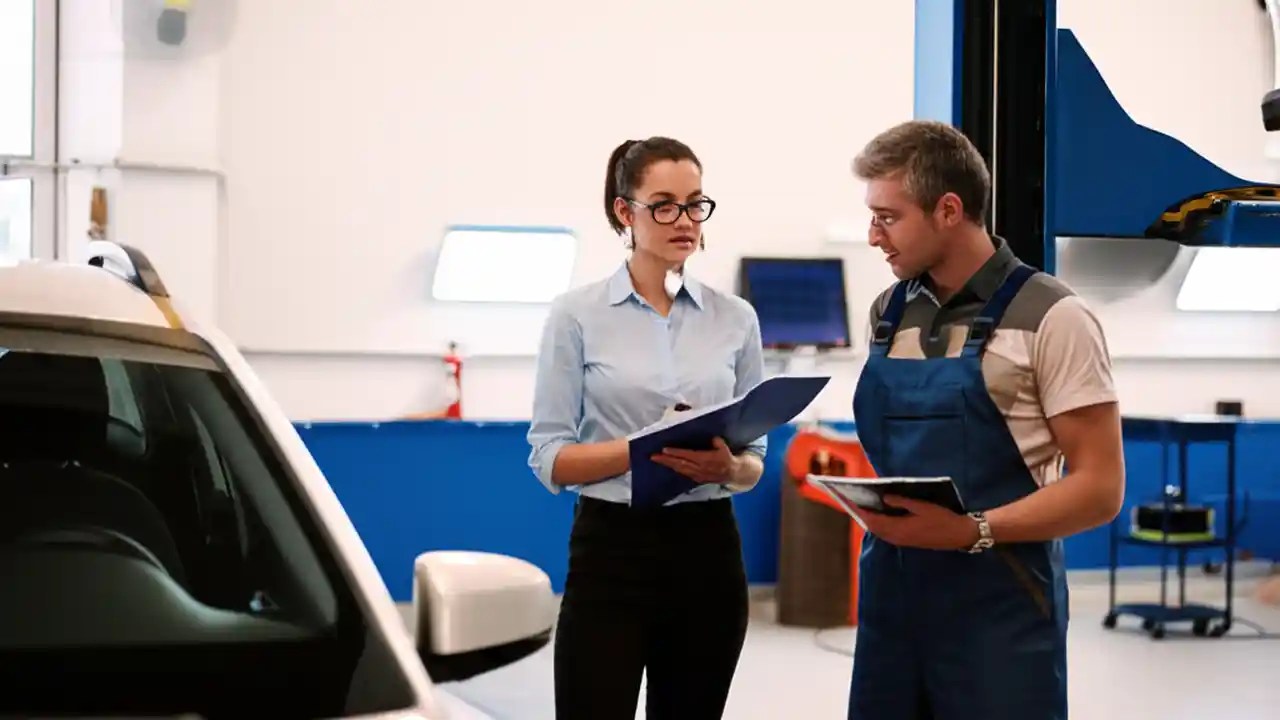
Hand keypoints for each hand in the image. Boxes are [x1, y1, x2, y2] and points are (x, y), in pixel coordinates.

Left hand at [652, 437, 738, 483]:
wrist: (733, 474)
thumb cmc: (727, 458)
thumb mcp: (725, 448)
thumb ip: (718, 443)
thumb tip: (713, 438)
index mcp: (705, 460)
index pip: (687, 455)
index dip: (675, 453)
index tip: (664, 450)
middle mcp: (699, 468)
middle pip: (679, 464)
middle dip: (665, 460)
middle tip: (653, 456)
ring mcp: (697, 475)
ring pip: (680, 470)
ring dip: (668, 465)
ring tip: (657, 460)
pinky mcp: (697, 479)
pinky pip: (684, 473)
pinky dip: (675, 469)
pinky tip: (669, 465)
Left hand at [851, 495, 979, 550]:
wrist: (958, 535)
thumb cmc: (941, 518)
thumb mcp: (922, 506)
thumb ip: (902, 502)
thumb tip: (884, 498)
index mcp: (899, 529)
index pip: (873, 521)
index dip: (861, 511)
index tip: (851, 501)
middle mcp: (897, 538)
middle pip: (873, 527)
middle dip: (863, 515)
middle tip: (853, 501)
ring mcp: (902, 541)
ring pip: (880, 532)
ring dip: (871, 521)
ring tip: (863, 506)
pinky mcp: (906, 542)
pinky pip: (887, 534)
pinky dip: (880, 525)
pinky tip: (880, 515)